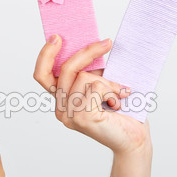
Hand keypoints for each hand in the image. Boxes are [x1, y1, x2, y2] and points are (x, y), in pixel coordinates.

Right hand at [33, 35, 149, 155]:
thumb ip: (90, 72)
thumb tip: (92, 45)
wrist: (133, 139)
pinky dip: (111, 91)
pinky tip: (117, 104)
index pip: (42, 75)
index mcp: (62, 99)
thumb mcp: (101, 86)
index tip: (57, 37)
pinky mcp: (82, 118)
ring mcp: (69, 115)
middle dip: (88, 52)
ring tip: (119, 94)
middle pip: (66, 69)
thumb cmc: (120, 113)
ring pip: (84, 77)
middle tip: (107, 43)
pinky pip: (95, 88)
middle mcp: (61, 109)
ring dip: (108, 82)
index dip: (46, 55)